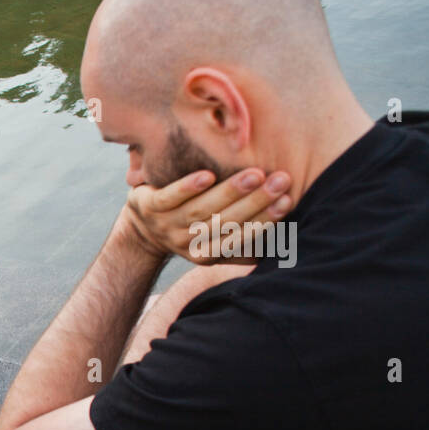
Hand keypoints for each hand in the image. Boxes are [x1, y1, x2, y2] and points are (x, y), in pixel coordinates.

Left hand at [122, 167, 292, 263]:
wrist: (140, 228)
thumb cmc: (191, 228)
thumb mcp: (214, 239)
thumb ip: (243, 241)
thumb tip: (288, 240)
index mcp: (206, 255)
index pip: (239, 238)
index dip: (265, 221)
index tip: (288, 201)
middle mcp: (186, 243)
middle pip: (224, 222)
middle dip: (256, 202)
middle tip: (281, 180)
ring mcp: (165, 225)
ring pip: (200, 210)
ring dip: (229, 192)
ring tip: (254, 174)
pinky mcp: (148, 206)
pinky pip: (169, 198)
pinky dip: (187, 188)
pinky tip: (207, 176)